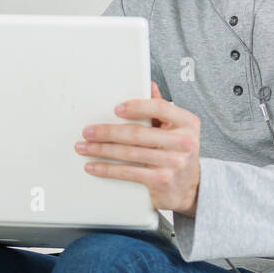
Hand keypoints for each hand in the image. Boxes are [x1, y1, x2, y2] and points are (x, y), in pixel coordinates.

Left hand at [76, 80, 201, 215]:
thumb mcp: (176, 128)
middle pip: (138, 133)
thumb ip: (161, 108)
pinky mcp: (162, 180)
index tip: (115, 109)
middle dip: (108, 132)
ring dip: (102, 150)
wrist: (189, 187)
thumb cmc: (177, 152)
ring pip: (129, 153)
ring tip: (84, 147)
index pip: (160, 108)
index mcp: (187, 123)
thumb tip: (148, 85)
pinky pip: (129, 173)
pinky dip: (107, 169)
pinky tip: (93, 166)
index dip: (136, 107)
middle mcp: (184, 142)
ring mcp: (173, 163)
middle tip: (87, 131)